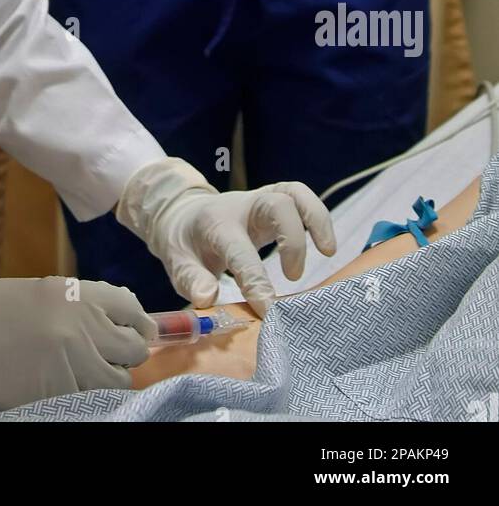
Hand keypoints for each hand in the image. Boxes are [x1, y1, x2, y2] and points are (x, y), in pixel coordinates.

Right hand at [0, 276, 154, 417]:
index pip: (130, 307)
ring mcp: (74, 364)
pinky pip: (92, 400)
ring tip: (84, 372)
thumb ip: (80, 305)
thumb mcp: (41, 293)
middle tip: (109, 355)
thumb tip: (116, 322)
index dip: (137, 320)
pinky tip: (66, 385)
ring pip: (117, 380)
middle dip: (125, 352)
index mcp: (75, 294)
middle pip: (133, 348)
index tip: (136, 329)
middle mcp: (82, 327)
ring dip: (107, 377)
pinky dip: (85, 396)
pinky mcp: (60, 395)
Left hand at [117, 158, 336, 317]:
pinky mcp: (274, 200)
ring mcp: (259, 200)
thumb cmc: (184, 243)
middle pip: (277, 204)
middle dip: (293, 240)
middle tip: (293, 277)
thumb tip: (208, 298)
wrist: (183, 213)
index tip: (271, 311)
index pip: (240, 250)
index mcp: (216, 224)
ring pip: (295, 193)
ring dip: (316, 219)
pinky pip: (301, 198)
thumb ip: (191, 280)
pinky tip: (325, 244)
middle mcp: (241, 206)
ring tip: (328, 251)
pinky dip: (318, 216)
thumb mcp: (176, 262)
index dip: (257, 281)